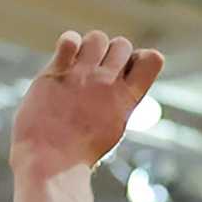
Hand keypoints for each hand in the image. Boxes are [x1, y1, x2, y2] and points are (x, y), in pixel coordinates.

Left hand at [9, 30, 164, 180]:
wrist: (47, 164)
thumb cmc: (76, 156)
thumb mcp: (111, 130)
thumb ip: (117, 102)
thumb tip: (118, 82)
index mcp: (127, 99)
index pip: (153, 59)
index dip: (138, 60)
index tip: (123, 74)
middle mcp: (107, 83)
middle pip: (122, 44)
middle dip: (110, 54)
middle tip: (93, 77)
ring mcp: (81, 76)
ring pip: (98, 37)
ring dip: (89, 48)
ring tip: (76, 69)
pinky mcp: (56, 74)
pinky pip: (69, 40)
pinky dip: (68, 44)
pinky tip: (63, 61)